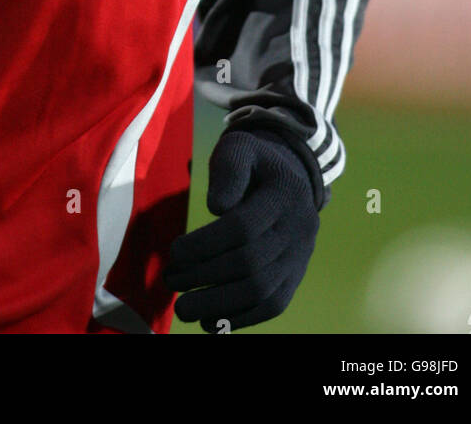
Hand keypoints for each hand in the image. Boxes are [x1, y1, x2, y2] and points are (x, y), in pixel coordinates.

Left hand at [163, 128, 319, 331]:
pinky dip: (239, 319)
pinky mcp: (295, 278)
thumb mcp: (239, 148)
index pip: (243, 227)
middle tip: (170, 281)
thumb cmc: (253, 162)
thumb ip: (229, 170)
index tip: (174, 252)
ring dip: (218, 306)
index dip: (205, 244)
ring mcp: (300, 257)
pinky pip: (272, 306)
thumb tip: (217, 207)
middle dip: (204, 277)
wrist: (289, 176)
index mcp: (285, 193)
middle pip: (251, 264)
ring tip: (183, 308)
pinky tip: (208, 323)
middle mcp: (299, 228)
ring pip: (262, 292)